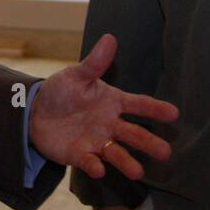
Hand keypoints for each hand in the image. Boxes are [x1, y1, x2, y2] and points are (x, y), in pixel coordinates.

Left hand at [28, 34, 179, 179]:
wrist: (36, 112)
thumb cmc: (62, 91)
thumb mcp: (77, 75)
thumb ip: (94, 62)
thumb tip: (110, 38)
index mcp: (113, 102)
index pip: (139, 105)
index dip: (155, 109)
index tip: (174, 114)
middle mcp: (110, 124)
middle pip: (134, 134)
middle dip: (149, 143)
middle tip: (166, 152)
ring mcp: (96, 141)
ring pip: (116, 153)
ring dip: (127, 162)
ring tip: (138, 172)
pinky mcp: (80, 155)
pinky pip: (90, 162)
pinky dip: (95, 166)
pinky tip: (100, 169)